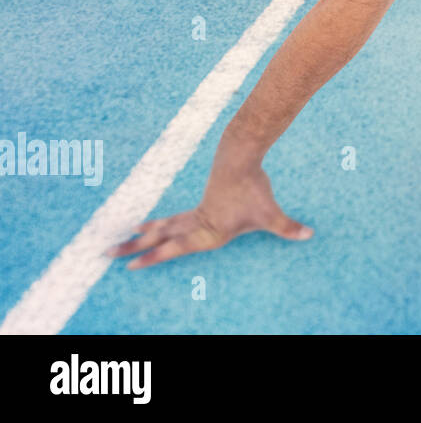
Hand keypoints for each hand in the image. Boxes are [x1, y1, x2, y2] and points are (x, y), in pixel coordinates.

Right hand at [110, 164, 311, 269]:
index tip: (131, 265)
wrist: (240, 157)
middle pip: (161, 238)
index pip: (175, 248)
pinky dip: (161, 223)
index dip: (153, 257)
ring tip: (124, 238)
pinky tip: (152, 225)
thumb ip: (287, 227)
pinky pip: (175, 217)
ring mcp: (197, 211)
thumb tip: (310, 234)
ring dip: (144, 234)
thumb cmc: (254, 188)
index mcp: (208, 231)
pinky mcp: (201, 201)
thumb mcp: (270, 213)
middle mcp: (197, 223)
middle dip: (135, 248)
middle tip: (108, 254)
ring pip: (165, 226)